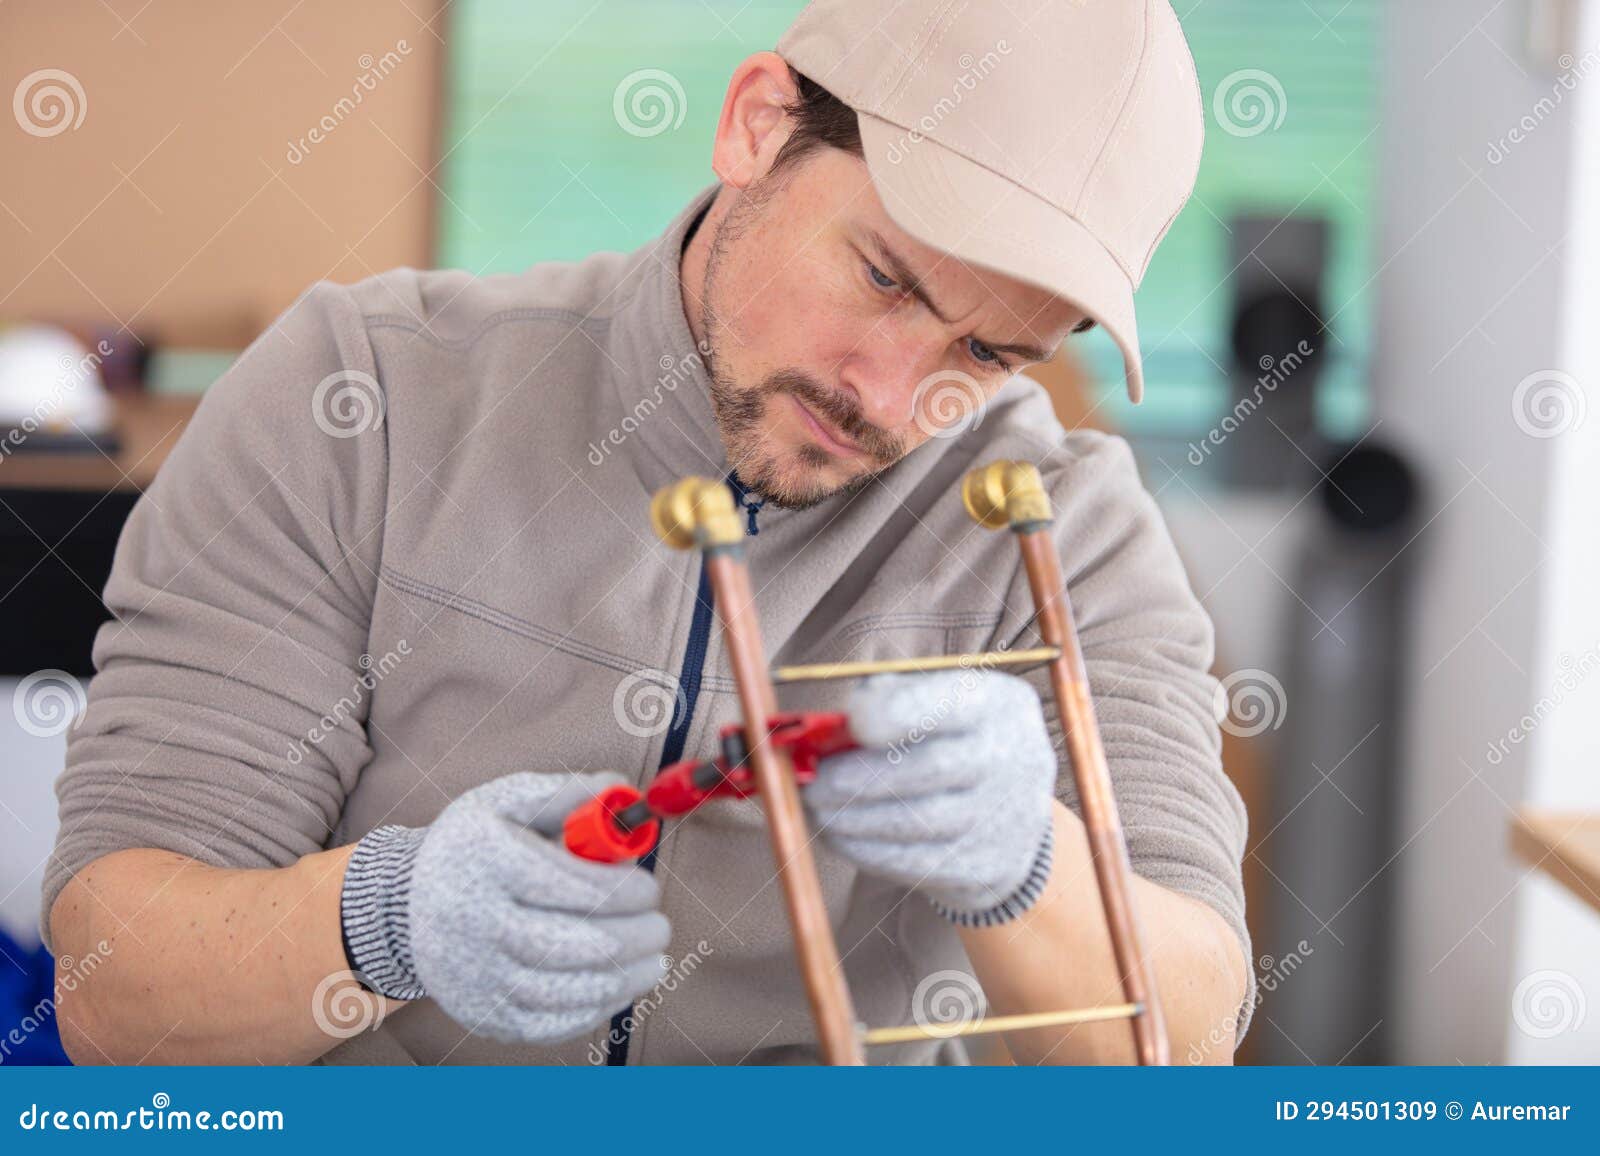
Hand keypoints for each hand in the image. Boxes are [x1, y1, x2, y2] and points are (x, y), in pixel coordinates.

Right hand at [340, 771, 669, 1044]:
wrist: (408, 902)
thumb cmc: (478, 844)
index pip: (570, 886)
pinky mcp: (481, 1014)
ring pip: (565, 990)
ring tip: (654, 962)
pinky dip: (593, 1009)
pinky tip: (617, 987)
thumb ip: (566, 794)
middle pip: (572, 945)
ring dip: (624, 979)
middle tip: (661, 929)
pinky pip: (549, 1024)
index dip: (623, 892)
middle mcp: (473, 922)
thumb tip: (623, 792)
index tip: (650, 889)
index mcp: (486, 860)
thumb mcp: (509, 802)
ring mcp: (474, 975)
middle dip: (633, 938)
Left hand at [806, 670, 1056, 923]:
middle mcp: (1010, 759)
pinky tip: (838, 835)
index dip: (897, 711)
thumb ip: (889, 700)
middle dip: (860, 775)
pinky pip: (914, 864)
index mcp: (995, 703)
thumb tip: (826, 727)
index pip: (950, 703)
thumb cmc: (954, 740)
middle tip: (815, 780)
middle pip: (930, 768)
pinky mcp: (985, 869)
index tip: (853, 720)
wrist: (1013, 810)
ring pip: (917, 822)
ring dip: (853, 817)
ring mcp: (1002, 819)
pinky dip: (865, 850)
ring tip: (818, 806)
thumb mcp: (938, 702)